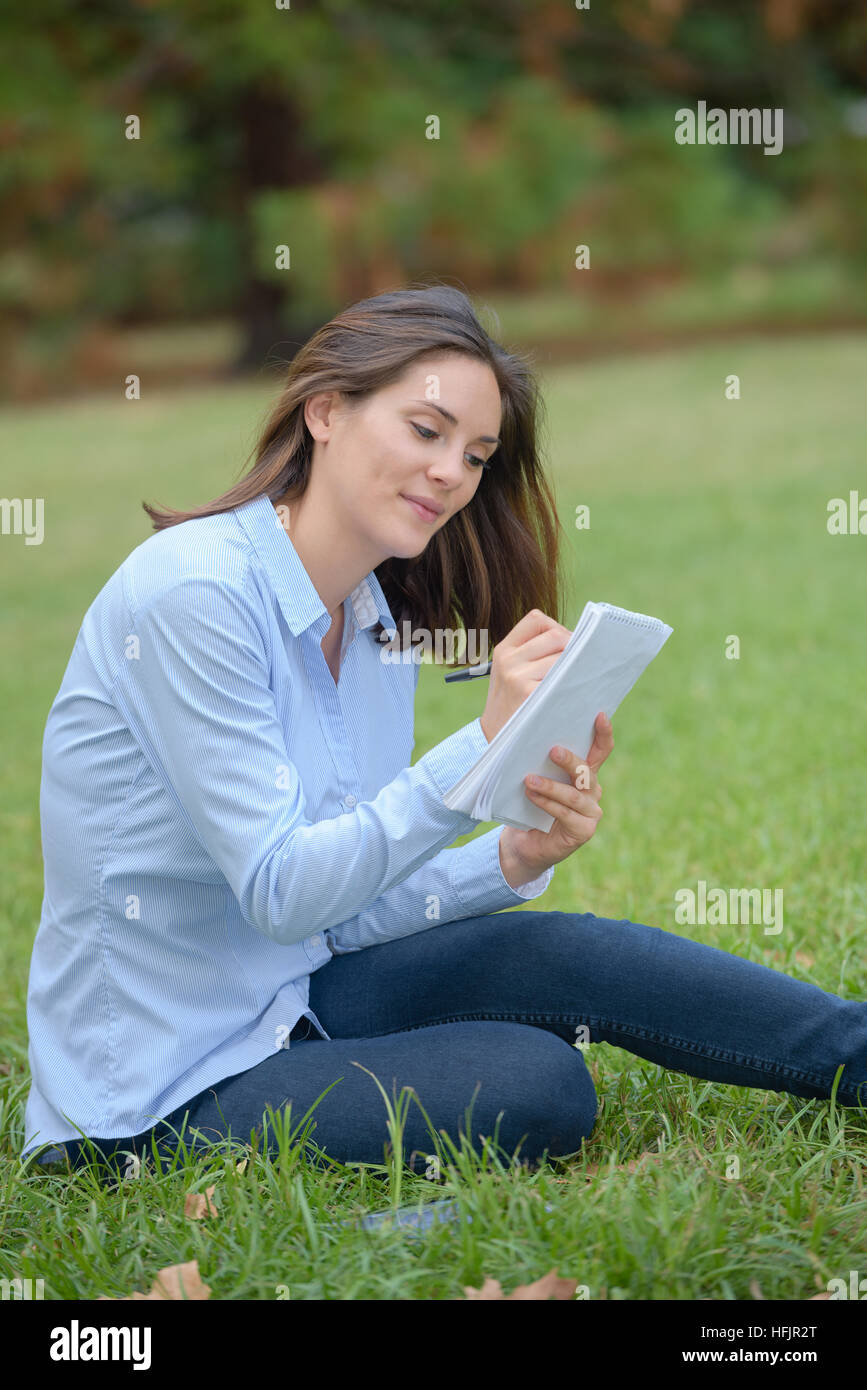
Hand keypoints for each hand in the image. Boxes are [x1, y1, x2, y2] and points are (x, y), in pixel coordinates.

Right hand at [480, 609, 572, 743]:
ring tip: (576, 679)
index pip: (537, 620)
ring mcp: (518, 677)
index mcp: (504, 649)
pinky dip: (573, 682)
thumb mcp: (508, 673)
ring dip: (576, 667)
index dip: (556, 628)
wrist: (494, 739)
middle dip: (572, 647)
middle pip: (555, 635)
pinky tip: (574, 692)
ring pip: (563, 657)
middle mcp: (509, 659)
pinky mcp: (529, 693)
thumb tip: (576, 640)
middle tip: (578, 664)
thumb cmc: (511, 704)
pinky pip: (563, 678)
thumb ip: (531, 653)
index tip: (564, 645)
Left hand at [499, 712, 613, 884]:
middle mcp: (593, 791)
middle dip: (570, 760)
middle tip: (552, 750)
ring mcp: (591, 812)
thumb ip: (542, 762)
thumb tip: (529, 737)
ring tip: (530, 780)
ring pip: (574, 794)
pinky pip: (566, 813)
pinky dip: (547, 804)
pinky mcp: (583, 830)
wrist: (524, 843)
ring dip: (550, 786)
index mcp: (586, 774)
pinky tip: (532, 797)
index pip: (601, 750)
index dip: (603, 733)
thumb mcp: (537, 778)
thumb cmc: (530, 804)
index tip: (600, 715)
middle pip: (586, 772)